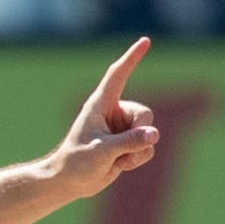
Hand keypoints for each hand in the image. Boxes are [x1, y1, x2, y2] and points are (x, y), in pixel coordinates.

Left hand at [52, 38, 159, 198]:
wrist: (70, 182)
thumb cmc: (77, 162)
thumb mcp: (102, 151)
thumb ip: (128, 142)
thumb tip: (154, 134)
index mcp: (101, 104)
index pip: (118, 75)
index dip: (131, 58)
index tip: (145, 41)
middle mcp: (114, 113)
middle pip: (144, 114)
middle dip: (141, 133)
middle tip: (124, 149)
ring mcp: (123, 128)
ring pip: (149, 132)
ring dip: (138, 150)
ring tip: (117, 160)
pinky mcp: (129, 143)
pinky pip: (148, 147)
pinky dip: (138, 159)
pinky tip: (121, 165)